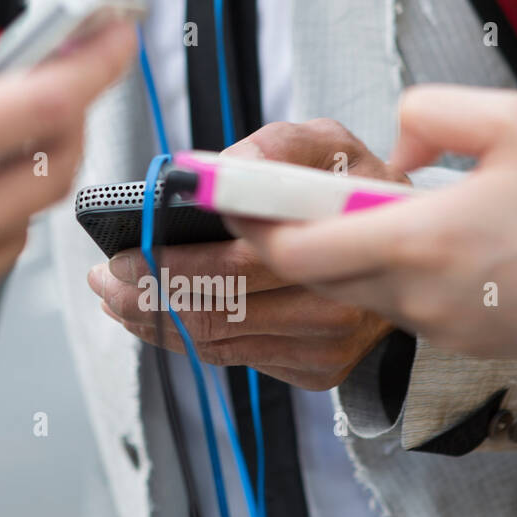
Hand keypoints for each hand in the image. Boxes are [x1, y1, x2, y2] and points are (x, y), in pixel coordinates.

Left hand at [86, 119, 397, 389]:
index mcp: (340, 244)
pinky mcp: (318, 370)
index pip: (240, 264)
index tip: (125, 253)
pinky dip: (184, 338)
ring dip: (154, 321)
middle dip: (145, 295)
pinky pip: (233, 357)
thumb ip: (275, 147)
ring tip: (116, 296)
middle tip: (104, 278)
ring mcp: (328, 345)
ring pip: (217, 341)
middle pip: (218, 310)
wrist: (412, 256)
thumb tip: (216, 173)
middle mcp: (339, 304)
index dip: (171, 263)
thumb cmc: (359, 192)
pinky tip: (157, 315)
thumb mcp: (330, 146)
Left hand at [229, 87, 516, 359]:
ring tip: (359, 216)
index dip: (255, 227)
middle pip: (317, 279)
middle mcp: (418, 297)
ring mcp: (439, 329)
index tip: (233, 202)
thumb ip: (433, 113)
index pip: (299, 251)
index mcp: (422, 241)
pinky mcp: (463, 343)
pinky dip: (386, 279)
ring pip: (357, 295)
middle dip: (290, 243)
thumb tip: (394, 140)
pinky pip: (399, 311)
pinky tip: (420, 245)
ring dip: (341, 259)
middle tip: (281, 204)